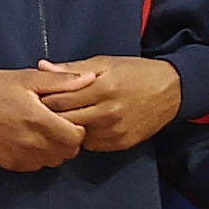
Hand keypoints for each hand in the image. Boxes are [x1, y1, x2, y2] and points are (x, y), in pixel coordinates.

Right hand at [0, 68, 82, 170]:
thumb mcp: (27, 78)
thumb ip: (61, 81)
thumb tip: (90, 78)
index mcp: (38, 120)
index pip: (77, 137)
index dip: (78, 127)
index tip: (68, 116)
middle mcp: (31, 143)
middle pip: (68, 152)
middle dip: (69, 139)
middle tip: (57, 124)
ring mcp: (20, 157)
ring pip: (53, 162)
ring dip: (55, 149)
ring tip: (43, 131)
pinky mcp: (9, 164)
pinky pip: (36, 166)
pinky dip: (39, 156)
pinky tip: (29, 140)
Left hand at [34, 53, 182, 152]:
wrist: (171, 92)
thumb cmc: (136, 73)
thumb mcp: (105, 64)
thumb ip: (73, 68)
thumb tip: (42, 66)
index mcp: (104, 89)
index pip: (61, 100)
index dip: (44, 99)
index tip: (37, 96)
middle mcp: (109, 113)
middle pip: (65, 120)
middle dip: (50, 116)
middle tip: (41, 111)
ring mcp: (115, 132)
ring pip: (76, 136)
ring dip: (65, 129)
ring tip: (60, 119)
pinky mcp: (121, 144)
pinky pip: (91, 145)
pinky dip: (82, 136)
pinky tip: (82, 126)